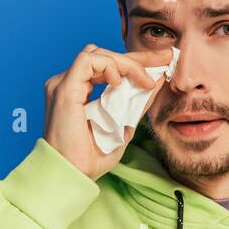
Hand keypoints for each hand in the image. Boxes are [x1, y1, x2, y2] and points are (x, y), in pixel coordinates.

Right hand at [43, 44, 173, 180]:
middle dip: (137, 57)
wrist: (72, 175)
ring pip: (97, 53)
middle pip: (104, 55)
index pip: (108, 66)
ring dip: (126, 63)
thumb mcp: (123, 126)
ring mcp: (64, 84)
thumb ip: (137, 104)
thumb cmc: (90, 159)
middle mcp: (69, 84)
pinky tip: (119, 83)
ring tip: (144, 81)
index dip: (135, 62)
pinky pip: (87, 60)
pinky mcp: (64, 88)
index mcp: (79, 92)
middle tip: (164, 59)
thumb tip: (157, 82)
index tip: (161, 63)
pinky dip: (108, 66)